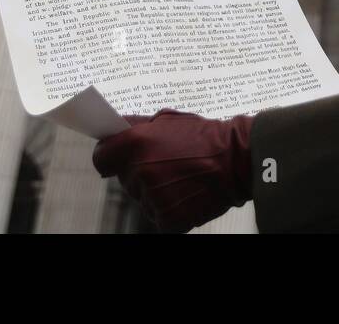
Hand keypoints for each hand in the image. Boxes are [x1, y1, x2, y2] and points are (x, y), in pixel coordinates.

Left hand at [92, 109, 254, 232]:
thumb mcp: (169, 119)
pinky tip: (185, 192)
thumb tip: (116, 129)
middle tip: (166, 163)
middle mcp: (140, 171)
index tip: (115, 156)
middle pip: (124, 179)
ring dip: (155, 190)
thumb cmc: (206, 137)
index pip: (101, 157)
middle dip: (139, 171)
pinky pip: (157, 214)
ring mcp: (152, 197)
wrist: (237, 160)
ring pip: (141, 198)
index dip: (109, 156)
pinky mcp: (167, 218)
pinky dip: (169, 207)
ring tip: (181, 177)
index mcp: (136, 143)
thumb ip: (138, 125)